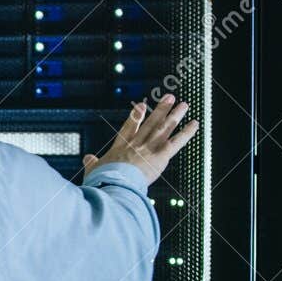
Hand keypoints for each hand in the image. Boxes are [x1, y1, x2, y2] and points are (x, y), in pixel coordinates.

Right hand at [82, 95, 197, 184]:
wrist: (113, 183)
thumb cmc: (102, 180)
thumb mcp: (94, 170)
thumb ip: (92, 163)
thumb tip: (87, 158)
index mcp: (121, 147)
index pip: (130, 128)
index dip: (136, 116)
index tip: (141, 106)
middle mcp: (136, 144)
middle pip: (151, 123)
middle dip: (161, 109)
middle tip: (169, 98)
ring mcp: (149, 148)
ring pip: (164, 128)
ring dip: (174, 115)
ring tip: (183, 105)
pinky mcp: (160, 156)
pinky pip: (176, 142)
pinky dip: (186, 133)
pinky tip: (194, 124)